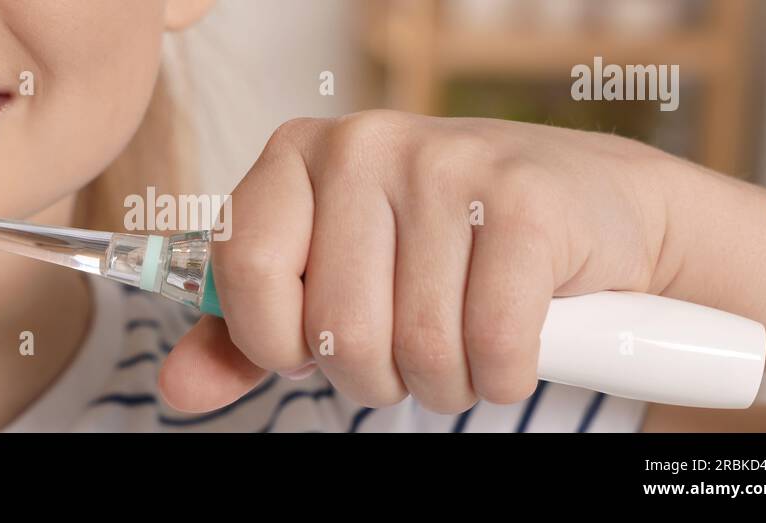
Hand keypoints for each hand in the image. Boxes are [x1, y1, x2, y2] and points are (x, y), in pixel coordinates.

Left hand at [160, 110, 691, 412]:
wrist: (589, 207)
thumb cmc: (441, 247)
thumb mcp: (330, 275)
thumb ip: (245, 332)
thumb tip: (176, 389)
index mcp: (298, 153)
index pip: (241, 269)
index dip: (275, 340)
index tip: (311, 344)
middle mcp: (363, 144)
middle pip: (335, 330)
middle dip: (373, 374)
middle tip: (405, 350)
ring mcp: (446, 164)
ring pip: (416, 348)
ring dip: (442, 382)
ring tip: (457, 345)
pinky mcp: (523, 202)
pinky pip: (489, 346)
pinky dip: (500, 376)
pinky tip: (506, 348)